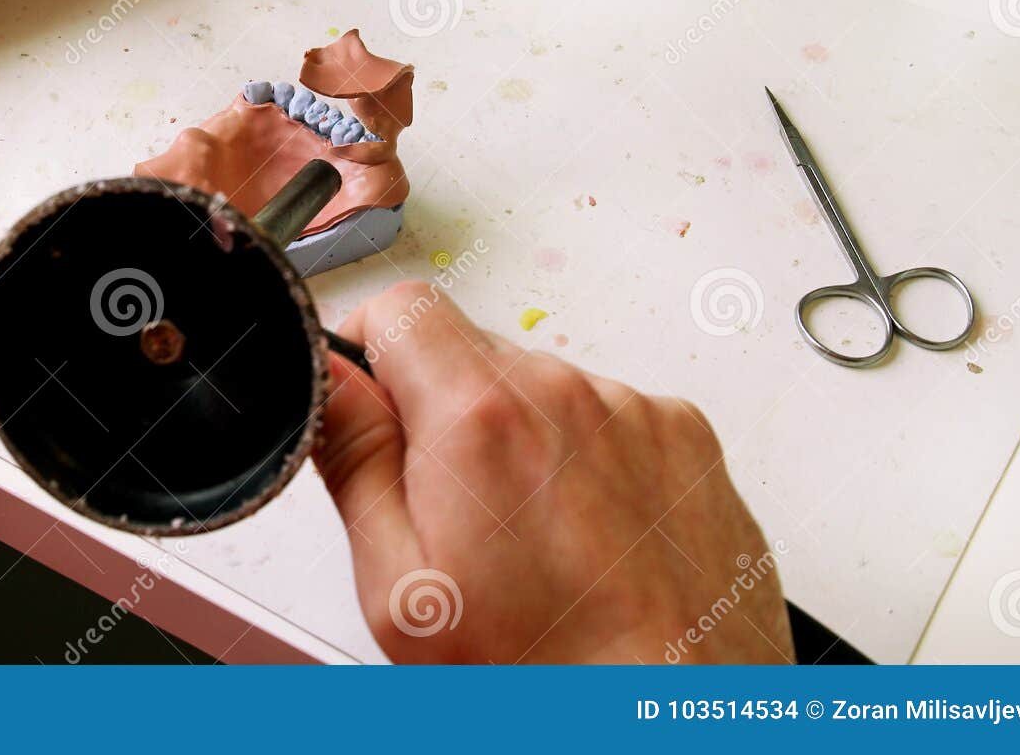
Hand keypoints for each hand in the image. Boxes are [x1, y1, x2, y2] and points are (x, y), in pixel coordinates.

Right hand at [315, 282, 793, 663]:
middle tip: (453, 516)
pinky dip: (590, 462)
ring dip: (522, 441)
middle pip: (472, 351)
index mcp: (483, 421)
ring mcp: (639, 414)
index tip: (373, 408)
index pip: (402, 307)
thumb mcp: (406, 592)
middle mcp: (568, 396)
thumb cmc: (549, 682)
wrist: (677, 726)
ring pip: (543, 390)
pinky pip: (611, 418)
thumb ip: (356, 461)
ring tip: (534, 544)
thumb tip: (330, 378)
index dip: (370, 352)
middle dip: (444, 414)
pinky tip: (589, 541)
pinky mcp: (689, 440)